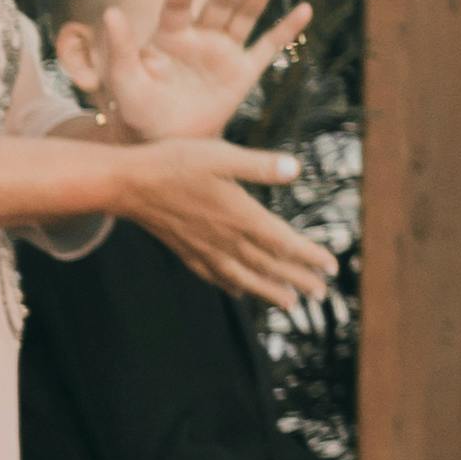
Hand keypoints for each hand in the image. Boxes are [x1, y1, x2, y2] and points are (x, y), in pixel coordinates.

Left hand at [85, 0, 297, 145]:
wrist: (165, 140)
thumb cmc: (137, 110)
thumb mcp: (123, 80)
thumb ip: (120, 48)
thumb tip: (110, 11)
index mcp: (169, 36)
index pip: (177, 8)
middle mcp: (199, 37)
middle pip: (219, 5)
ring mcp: (223, 52)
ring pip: (244, 18)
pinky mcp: (243, 72)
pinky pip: (268, 47)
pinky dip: (286, 29)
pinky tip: (304, 10)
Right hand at [110, 135, 332, 308]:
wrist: (128, 184)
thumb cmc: (176, 163)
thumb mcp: (221, 155)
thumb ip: (259, 166)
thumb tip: (296, 168)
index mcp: (241, 216)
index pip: (284, 243)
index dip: (310, 256)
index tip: (332, 267)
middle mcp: (226, 239)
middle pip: (269, 266)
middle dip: (298, 280)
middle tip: (321, 293)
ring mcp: (205, 249)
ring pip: (244, 277)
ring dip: (269, 291)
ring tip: (290, 304)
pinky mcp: (186, 251)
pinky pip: (214, 276)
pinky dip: (232, 286)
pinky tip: (239, 292)